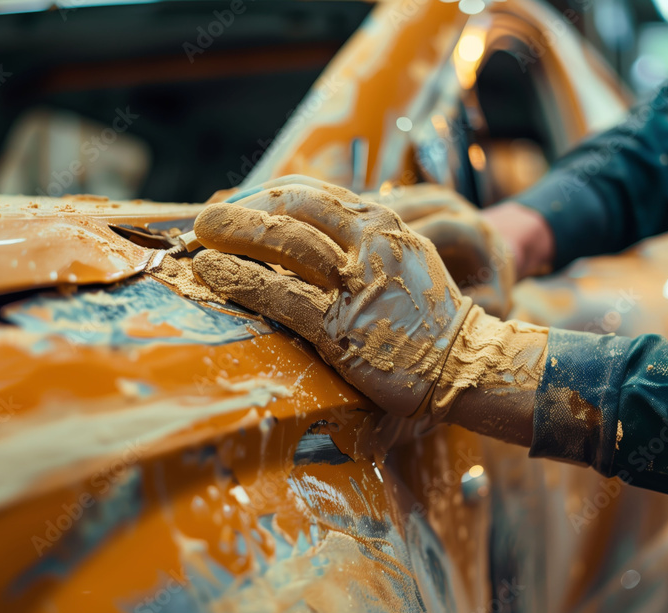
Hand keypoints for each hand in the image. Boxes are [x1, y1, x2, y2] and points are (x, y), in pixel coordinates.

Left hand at [191, 176, 548, 443]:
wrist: (468, 364)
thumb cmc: (431, 319)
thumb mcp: (405, 261)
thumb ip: (365, 242)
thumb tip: (315, 238)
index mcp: (384, 224)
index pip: (314, 193)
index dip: (269, 193)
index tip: (238, 200)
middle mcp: (370, 243)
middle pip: (292, 209)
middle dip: (243, 209)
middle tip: (207, 218)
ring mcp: (355, 284)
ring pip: (282, 242)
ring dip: (234, 233)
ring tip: (200, 236)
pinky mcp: (340, 326)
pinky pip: (278, 293)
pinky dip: (239, 278)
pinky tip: (213, 271)